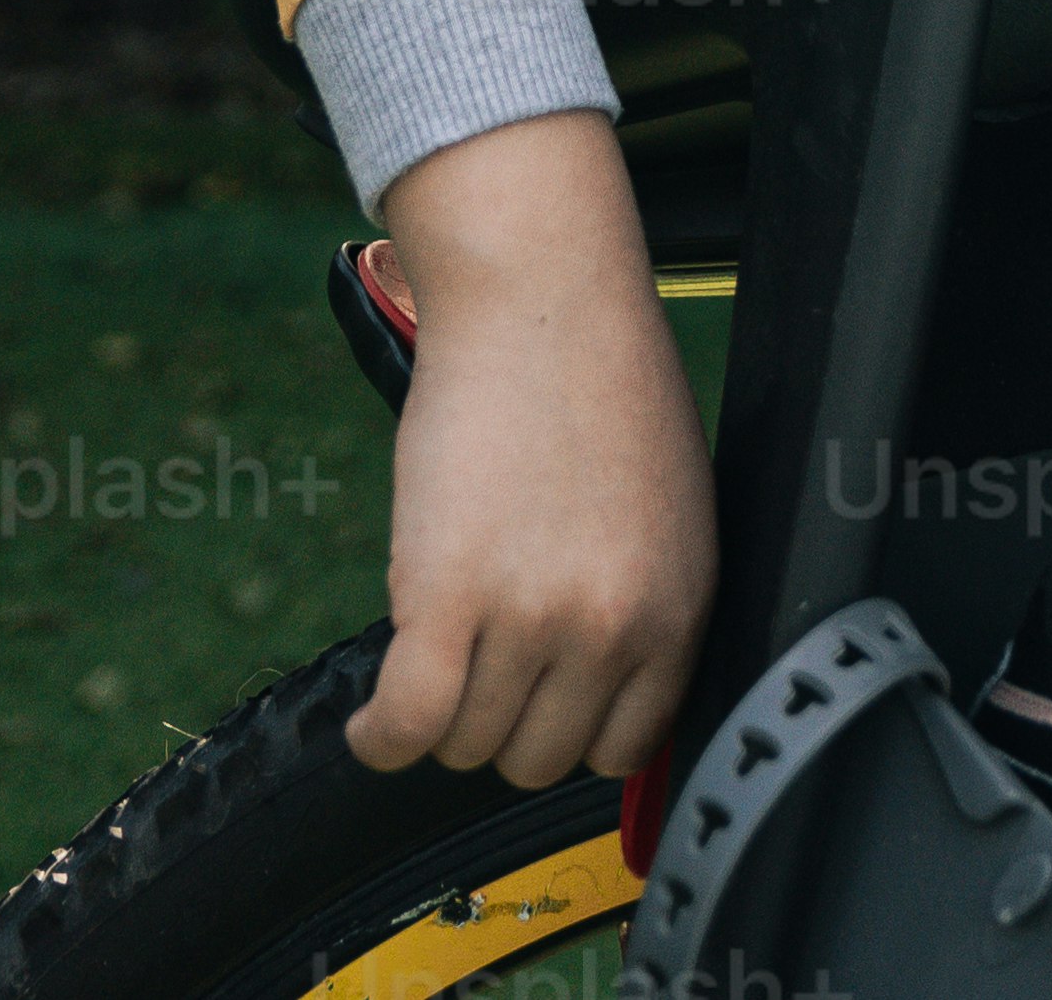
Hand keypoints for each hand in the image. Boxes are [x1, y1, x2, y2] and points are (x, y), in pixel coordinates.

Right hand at [351, 111, 714, 790]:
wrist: (539, 292)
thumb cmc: (597, 381)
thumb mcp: (665, 509)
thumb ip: (641, 604)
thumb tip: (597, 691)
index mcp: (679, 607)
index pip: (624, 749)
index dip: (569, 728)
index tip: (536, 705)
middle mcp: (612, 625)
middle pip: (536, 759)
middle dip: (500, 722)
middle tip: (476, 662)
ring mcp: (531, 616)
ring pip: (467, 745)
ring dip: (439, 717)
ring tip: (431, 658)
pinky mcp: (447, 598)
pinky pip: (405, 727)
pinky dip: (378, 739)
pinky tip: (372, 723)